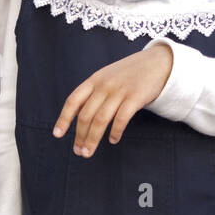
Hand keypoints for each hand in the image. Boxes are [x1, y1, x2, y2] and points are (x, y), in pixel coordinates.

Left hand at [53, 45, 172, 157]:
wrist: (157, 63)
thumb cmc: (131, 73)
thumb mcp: (108, 76)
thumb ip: (95, 91)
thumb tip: (79, 115)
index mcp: (94, 80)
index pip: (73, 100)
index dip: (64, 118)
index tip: (58, 134)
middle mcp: (104, 85)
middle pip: (86, 115)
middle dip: (80, 136)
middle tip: (79, 151)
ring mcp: (120, 91)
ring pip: (101, 120)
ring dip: (93, 139)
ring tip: (89, 152)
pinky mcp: (135, 98)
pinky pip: (121, 119)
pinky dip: (115, 132)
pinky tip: (113, 140)